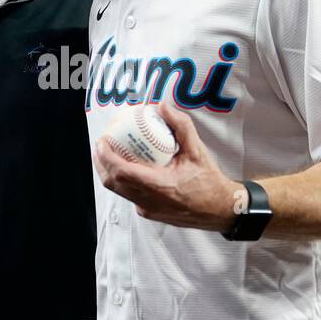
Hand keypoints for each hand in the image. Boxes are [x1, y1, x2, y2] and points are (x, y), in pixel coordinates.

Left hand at [93, 100, 241, 231]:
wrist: (219, 209)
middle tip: (102, 143)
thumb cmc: (209, 181)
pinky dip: (124, 181)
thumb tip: (163, 106)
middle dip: (101, 162)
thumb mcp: (197, 151)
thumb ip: (181, 126)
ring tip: (110, 153)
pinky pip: (129, 195)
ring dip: (110, 172)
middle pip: (112, 183)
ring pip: (119, 191)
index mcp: (159, 186)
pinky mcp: (149, 213)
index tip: (102, 140)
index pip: (121, 172)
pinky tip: (129, 167)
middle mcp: (149, 201)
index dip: (106, 157)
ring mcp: (147, 209)